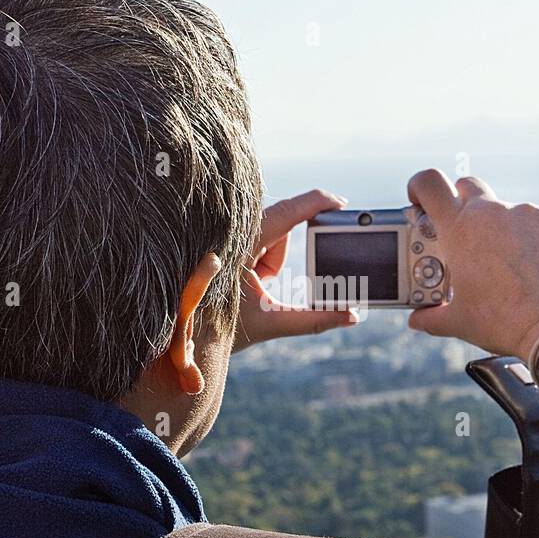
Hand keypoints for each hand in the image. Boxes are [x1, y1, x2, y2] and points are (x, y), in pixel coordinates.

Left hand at [233, 189, 359, 351]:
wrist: (186, 335)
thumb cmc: (220, 327)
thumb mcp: (271, 323)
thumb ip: (314, 320)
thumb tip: (351, 316)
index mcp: (240, 245)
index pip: (286, 212)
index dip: (317, 203)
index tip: (341, 202)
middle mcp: (235, 234)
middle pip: (282, 224)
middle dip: (288, 251)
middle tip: (285, 271)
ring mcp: (233, 237)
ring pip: (274, 235)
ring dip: (274, 261)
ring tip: (257, 287)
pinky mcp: (233, 243)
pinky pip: (263, 244)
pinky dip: (268, 261)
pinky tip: (254, 281)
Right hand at [405, 169, 538, 358]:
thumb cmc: (502, 322)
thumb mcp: (458, 321)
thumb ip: (431, 315)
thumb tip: (416, 318)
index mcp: (458, 229)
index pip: (429, 183)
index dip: (421, 186)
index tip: (422, 199)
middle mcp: (490, 212)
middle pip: (467, 186)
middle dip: (462, 203)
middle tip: (466, 235)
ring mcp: (525, 211)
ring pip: (506, 209)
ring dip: (502, 228)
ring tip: (511, 265)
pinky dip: (535, 236)